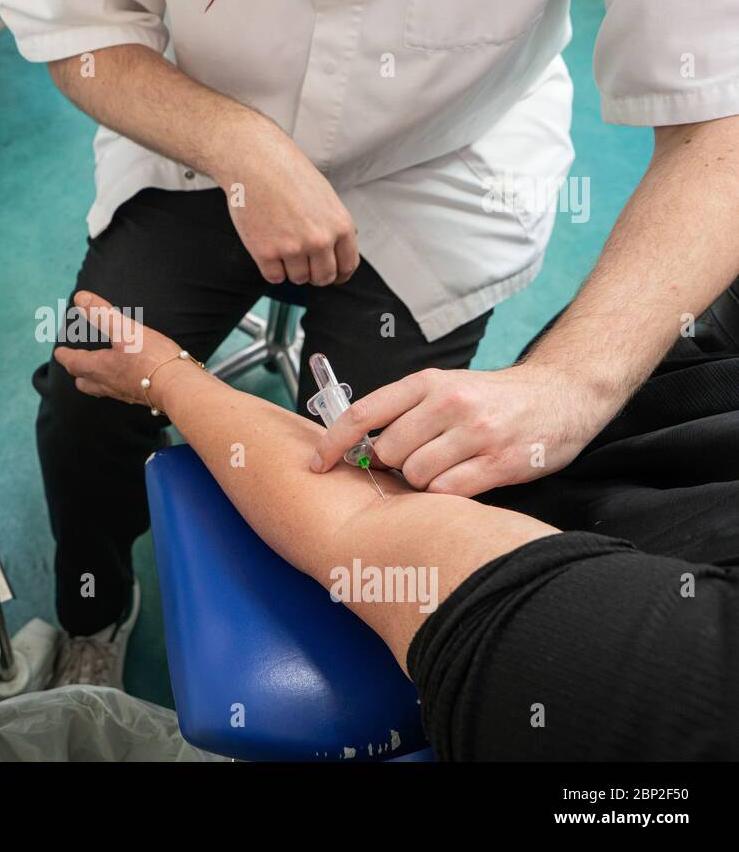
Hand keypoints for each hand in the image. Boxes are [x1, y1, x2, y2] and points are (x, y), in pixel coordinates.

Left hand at [53, 291, 185, 407]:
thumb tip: (80, 297)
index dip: (65, 356)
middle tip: (76, 364)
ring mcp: (126, 393)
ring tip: (100, 372)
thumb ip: (102, 314)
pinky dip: (118, 384)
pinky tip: (130, 378)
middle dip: (79, 373)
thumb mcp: (125, 330)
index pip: (75, 363)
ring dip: (96, 381)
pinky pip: (124, 392)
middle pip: (86, 382)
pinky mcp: (143, 397)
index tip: (59, 353)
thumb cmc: (151, 358)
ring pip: (103, 389)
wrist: (178, 387)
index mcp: (101, 367)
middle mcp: (109, 384)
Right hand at [216, 115, 359, 286]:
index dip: (339, 274)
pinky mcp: (266, 253)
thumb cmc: (287, 173)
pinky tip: (268, 247)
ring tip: (281, 242)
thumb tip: (336, 252)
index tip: (333, 276)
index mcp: (339, 225)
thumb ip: (333, 227)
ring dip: (290, 268)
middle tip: (303, 261)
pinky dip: (271, 268)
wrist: (256, 162)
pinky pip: (273, 277)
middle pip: (323, 278)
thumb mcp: (325, 197)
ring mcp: (292, 248)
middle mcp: (319, 240)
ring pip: (297, 278)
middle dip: (314, 273)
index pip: (347, 265)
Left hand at [309, 365, 615, 496]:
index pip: (364, 413)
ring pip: (418, 476)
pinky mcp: (500, 461)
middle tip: (417, 462)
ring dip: (423, 483)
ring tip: (447, 468)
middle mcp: (449, 403)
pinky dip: (448, 495)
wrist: (562, 393)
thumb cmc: (494, 397)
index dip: (333, 442)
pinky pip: (450, 491)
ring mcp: (476, 433)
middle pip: (389, 452)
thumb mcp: (446, 387)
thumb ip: (406, 411)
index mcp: (427, 382)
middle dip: (394, 466)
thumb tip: (359, 447)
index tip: (316, 464)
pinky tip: (464, 480)